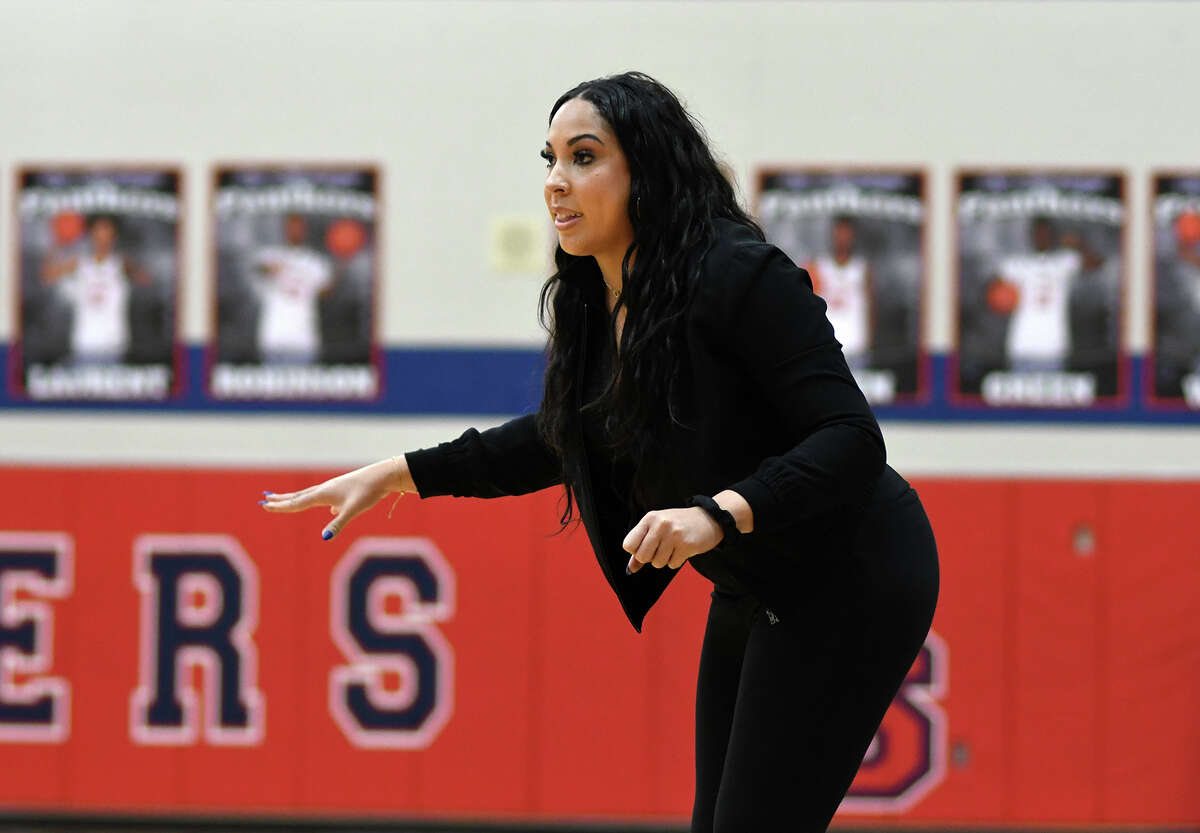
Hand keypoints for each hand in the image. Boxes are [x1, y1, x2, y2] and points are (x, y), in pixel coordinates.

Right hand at [259, 456, 415, 539]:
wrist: (383, 476)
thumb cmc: (368, 492)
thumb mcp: (353, 510)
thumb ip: (339, 523)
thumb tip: (325, 537)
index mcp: (323, 494)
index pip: (297, 502)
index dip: (281, 506)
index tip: (264, 506)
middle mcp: (325, 490)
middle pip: (299, 496)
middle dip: (282, 500)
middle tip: (264, 500)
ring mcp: (334, 489)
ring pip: (311, 495)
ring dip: (296, 498)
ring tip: (286, 499)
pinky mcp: (344, 491)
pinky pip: (327, 498)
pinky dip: (320, 502)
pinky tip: (330, 509)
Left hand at [623, 507, 723, 573]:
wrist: (709, 518)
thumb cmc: (679, 524)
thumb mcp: (658, 528)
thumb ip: (642, 546)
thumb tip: (630, 569)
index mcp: (650, 518)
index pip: (628, 544)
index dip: (636, 551)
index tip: (646, 547)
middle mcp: (660, 525)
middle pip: (642, 556)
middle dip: (650, 558)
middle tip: (661, 549)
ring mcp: (674, 535)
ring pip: (657, 563)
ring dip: (665, 560)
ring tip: (673, 548)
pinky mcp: (686, 545)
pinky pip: (672, 565)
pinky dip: (676, 561)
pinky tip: (682, 549)